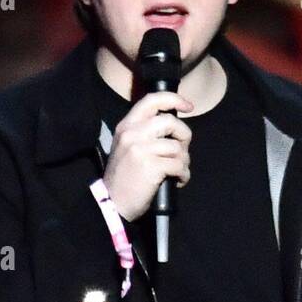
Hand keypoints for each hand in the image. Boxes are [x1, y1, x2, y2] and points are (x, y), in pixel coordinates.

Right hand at [102, 91, 192, 222]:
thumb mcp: (126, 147)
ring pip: (177, 147)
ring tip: (178, 171)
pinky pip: (178, 165)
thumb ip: (144, 132)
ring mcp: (141, 149)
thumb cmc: (123, 177)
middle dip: (184, 136)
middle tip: (182, 150)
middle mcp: (132, 133)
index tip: (188, 106)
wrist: (113, 203)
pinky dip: (183, 174)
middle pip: (170, 122)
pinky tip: (178, 180)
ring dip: (184, 161)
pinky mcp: (151, 166)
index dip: (174, 99)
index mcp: (126, 126)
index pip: (152, 100)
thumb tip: (173, 127)